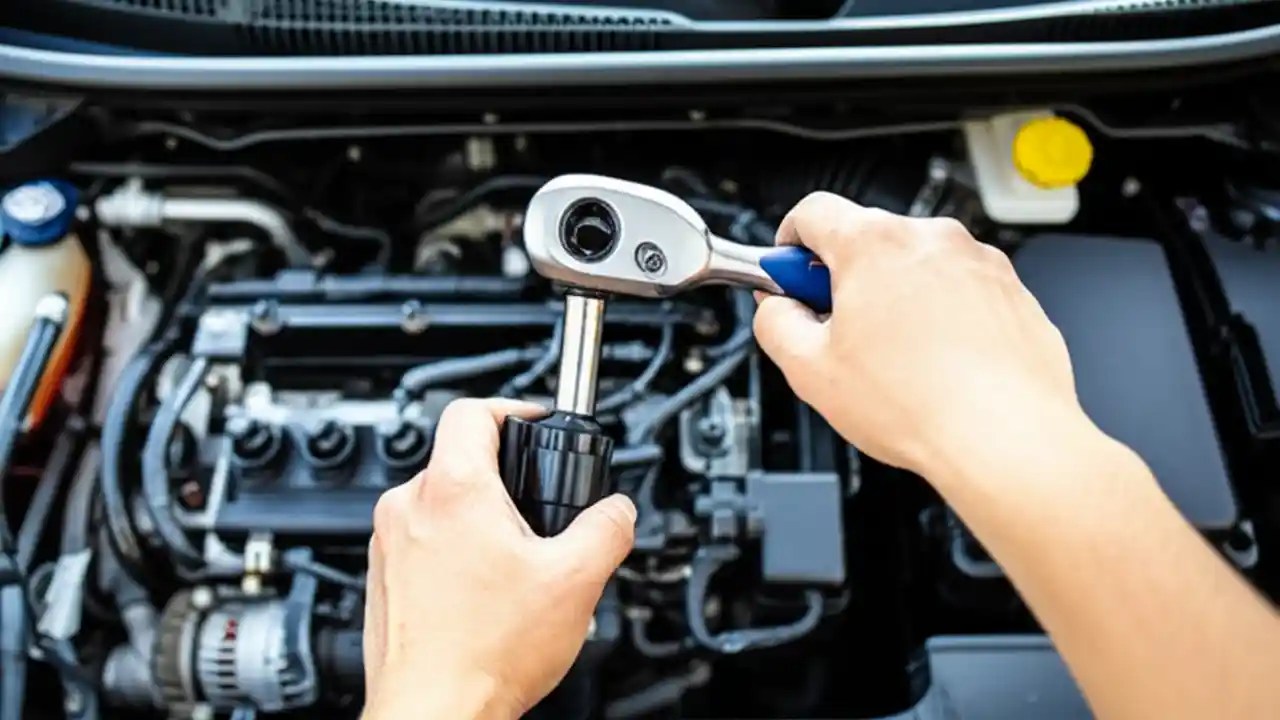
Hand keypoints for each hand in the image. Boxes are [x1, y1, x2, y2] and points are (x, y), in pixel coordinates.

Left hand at [362, 398, 636, 718]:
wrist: (435, 713)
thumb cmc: (485, 653)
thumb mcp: (577, 580)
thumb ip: (608, 527)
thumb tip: (617, 510)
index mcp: (453, 490)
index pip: (472, 409)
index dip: (514, 408)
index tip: (536, 422)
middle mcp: (408, 508)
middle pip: (460, 459)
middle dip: (506, 479)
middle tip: (540, 512)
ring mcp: (389, 545)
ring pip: (442, 504)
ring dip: (480, 521)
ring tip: (516, 565)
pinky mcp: (383, 580)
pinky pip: (423, 543)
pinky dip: (455, 554)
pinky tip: (485, 594)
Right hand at [752, 193, 1079, 476]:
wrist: (1005, 436)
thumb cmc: (918, 405)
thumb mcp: (810, 370)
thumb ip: (776, 324)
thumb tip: (777, 310)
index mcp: (874, 244)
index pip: (812, 212)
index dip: (789, 245)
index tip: (789, 275)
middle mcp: (931, 239)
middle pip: (867, 239)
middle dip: (844, 279)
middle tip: (836, 332)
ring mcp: (978, 262)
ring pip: (916, 267)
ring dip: (895, 299)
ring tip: (893, 362)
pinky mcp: (1011, 291)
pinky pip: (959, 291)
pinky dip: (941, 317)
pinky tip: (934, 367)